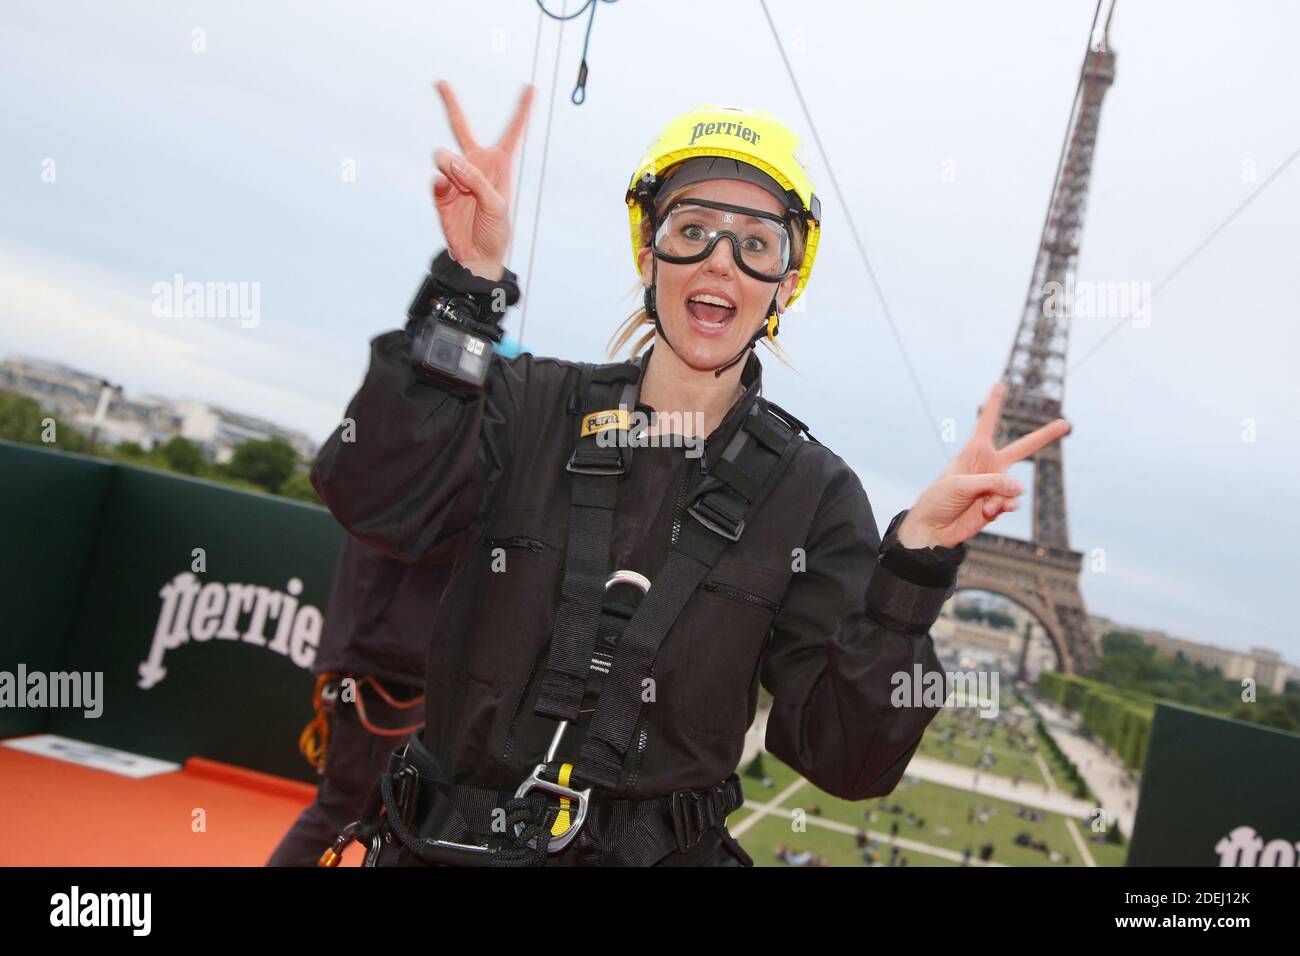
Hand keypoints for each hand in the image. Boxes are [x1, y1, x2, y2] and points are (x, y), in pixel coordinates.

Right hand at [431, 80, 534, 279]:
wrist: (476, 256)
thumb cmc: (495, 232)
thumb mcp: (497, 206)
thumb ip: (476, 181)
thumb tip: (450, 160)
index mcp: (500, 166)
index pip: (512, 133)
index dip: (521, 111)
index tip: (530, 88)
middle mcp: (476, 165)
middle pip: (462, 128)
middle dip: (451, 105)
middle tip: (441, 83)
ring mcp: (456, 177)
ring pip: (444, 156)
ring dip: (449, 167)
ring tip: (457, 184)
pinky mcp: (441, 191)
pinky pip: (436, 179)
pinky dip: (441, 184)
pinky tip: (446, 190)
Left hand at [896, 382, 1070, 548]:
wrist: (933, 529)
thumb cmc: (938, 500)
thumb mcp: (960, 484)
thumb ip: (992, 483)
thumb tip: (1020, 489)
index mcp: (974, 452)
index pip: (987, 423)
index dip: (993, 404)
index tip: (999, 384)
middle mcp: (988, 467)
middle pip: (1023, 448)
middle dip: (1044, 436)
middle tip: (1067, 423)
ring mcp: (995, 487)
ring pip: (1015, 486)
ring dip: (1002, 496)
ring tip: (986, 504)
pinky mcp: (997, 506)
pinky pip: (1012, 503)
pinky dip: (1004, 507)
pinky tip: (991, 510)